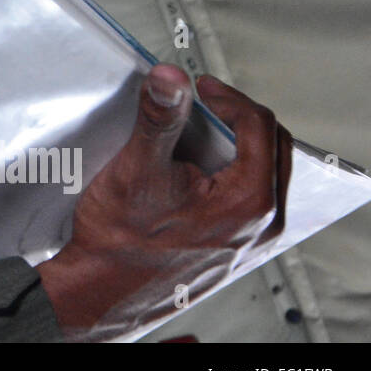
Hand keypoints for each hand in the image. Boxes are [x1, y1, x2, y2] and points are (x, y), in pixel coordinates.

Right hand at [36, 63, 292, 339]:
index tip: (199, 88)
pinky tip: (188, 169)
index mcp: (249, 202)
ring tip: (192, 134)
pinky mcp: (233, 244)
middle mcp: (260, 223)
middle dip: (235, 117)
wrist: (100, 291)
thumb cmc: (120, 244)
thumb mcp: (137, 169)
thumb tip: (168, 79)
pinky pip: (245, 195)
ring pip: (261, 171)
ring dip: (231, 144)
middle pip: (269, 147)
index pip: (259, 127)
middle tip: (201, 103)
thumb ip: (159, 119)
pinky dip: (225, 171)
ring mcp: (249, 238)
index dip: (227, 97)